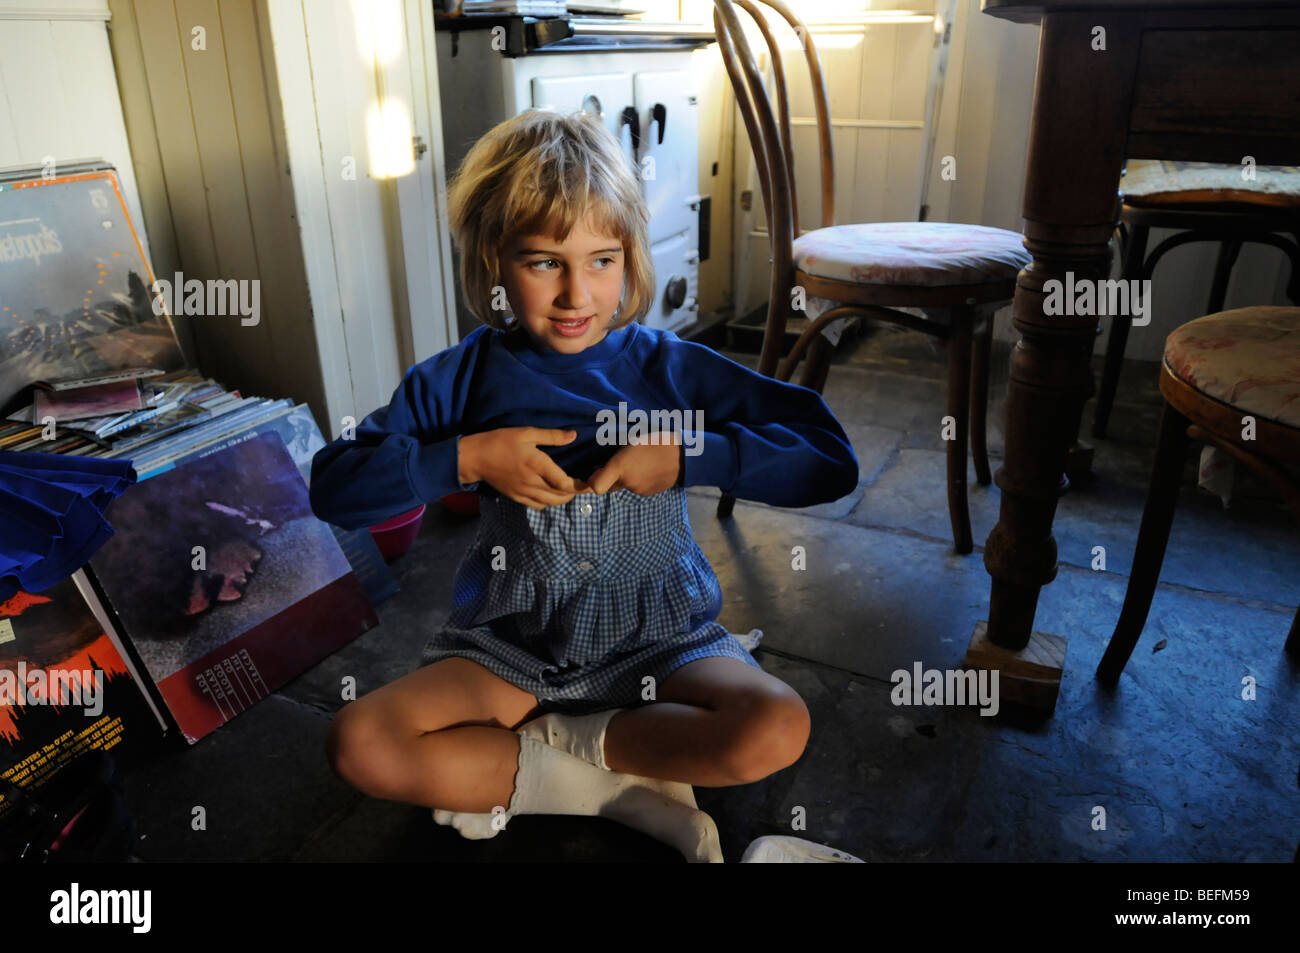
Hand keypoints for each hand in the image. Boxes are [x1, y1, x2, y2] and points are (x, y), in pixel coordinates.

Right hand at [459, 427, 590, 509]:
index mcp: (537, 465)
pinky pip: (537, 505)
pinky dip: (548, 502)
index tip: (590, 483)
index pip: (564, 483)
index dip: (579, 486)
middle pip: (560, 496)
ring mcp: (523, 492)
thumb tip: (574, 435)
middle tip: (584, 486)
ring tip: (569, 490)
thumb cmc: (500, 441)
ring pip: (550, 503)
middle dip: (574, 493)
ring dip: (562, 499)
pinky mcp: (516, 497)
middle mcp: (532, 482)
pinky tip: (551, 493)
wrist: (474, 458)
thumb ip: (551, 436)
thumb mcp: (526, 433)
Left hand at [586, 431, 681, 495]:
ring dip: (627, 477)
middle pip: (609, 485)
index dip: (592, 480)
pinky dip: (639, 480)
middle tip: (620, 461)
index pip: (596, 486)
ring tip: (640, 461)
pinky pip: (637, 488)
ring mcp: (639, 490)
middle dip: (610, 476)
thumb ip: (614, 453)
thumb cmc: (656, 439)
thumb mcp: (631, 438)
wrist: (684, 454)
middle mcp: (627, 482)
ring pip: (624, 485)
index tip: (596, 470)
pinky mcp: (649, 493)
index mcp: (620, 466)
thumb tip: (600, 461)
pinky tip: (649, 468)